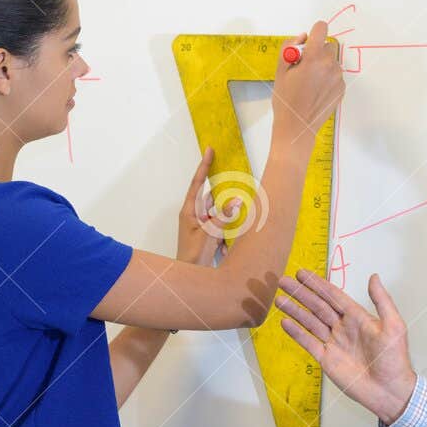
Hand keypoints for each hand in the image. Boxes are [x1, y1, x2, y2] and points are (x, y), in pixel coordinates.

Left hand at [176, 147, 221, 266]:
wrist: (190, 275)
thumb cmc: (193, 255)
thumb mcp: (210, 234)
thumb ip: (223, 217)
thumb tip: (237, 201)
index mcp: (189, 211)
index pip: (197, 184)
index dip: (204, 166)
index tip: (209, 150)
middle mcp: (195, 215)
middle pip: (211, 196)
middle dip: (222, 190)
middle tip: (232, 176)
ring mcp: (203, 224)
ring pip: (219, 210)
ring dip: (227, 211)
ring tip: (233, 210)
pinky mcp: (209, 234)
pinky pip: (222, 224)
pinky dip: (228, 226)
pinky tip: (230, 234)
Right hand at [270, 21, 344, 145]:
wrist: (297, 127)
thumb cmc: (286, 100)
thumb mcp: (280, 71)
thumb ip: (289, 47)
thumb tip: (302, 37)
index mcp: (314, 57)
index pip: (321, 29)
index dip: (313, 33)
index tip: (308, 42)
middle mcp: (330, 65)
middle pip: (327, 46)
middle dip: (316, 53)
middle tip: (303, 69)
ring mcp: (338, 77)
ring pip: (331, 61)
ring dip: (322, 66)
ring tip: (309, 83)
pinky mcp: (342, 88)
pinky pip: (335, 75)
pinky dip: (327, 79)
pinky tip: (315, 91)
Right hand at [274, 270, 417, 425]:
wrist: (388, 391)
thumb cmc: (394, 359)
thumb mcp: (394, 326)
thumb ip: (382, 301)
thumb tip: (374, 276)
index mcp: (357, 317)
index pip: (333, 296)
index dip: (318, 284)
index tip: (301, 273)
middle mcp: (343, 327)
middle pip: (317, 306)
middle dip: (301, 293)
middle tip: (283, 281)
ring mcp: (333, 343)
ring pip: (309, 322)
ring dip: (295, 310)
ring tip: (278, 300)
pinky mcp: (326, 359)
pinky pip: (308, 342)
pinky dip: (296, 333)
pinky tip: (284, 322)